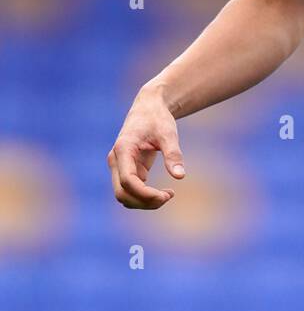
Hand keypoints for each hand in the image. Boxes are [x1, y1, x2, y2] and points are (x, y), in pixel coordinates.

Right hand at [107, 82, 185, 209]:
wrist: (149, 108)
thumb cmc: (158, 118)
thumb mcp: (168, 134)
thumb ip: (173, 154)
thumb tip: (180, 176)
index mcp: (123, 149)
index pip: (127, 181)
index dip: (145, 194)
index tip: (166, 195)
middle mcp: (116, 160)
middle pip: (122, 193)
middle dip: (144, 201)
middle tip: (168, 196)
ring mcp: (119, 167)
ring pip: (124, 196)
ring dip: (144, 202)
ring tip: (168, 195)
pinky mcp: (127, 170)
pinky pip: (132, 191)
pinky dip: (145, 197)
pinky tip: (164, 193)